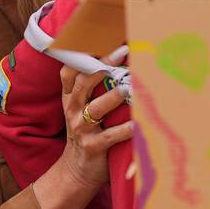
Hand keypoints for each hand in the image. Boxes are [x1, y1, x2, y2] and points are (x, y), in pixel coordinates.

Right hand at [58, 54, 133, 189]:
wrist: (75, 172)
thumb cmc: (85, 134)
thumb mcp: (80, 109)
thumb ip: (90, 88)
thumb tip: (115, 59)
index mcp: (70, 98)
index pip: (70, 71)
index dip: (82, 53)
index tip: (100, 37)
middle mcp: (73, 110)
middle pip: (84, 82)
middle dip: (103, 65)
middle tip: (123, 51)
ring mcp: (81, 129)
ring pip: (97, 107)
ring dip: (115, 95)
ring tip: (131, 86)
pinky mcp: (93, 147)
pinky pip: (111, 135)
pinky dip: (126, 129)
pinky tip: (140, 122)